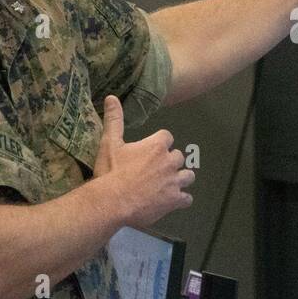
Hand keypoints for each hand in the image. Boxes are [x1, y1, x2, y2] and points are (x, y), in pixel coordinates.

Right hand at [92, 95, 193, 227]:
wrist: (113, 202)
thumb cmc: (111, 172)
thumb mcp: (109, 143)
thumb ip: (114, 120)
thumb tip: (111, 97)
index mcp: (156, 146)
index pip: (167, 137)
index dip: (160, 143)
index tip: (151, 151)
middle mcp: (170, 161)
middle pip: (179, 157)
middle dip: (170, 162)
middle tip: (156, 170)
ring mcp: (175, 181)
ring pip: (188, 176)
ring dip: (181, 178)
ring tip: (169, 184)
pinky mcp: (175, 199)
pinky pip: (187, 198)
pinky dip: (181, 199)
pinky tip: (172, 201)